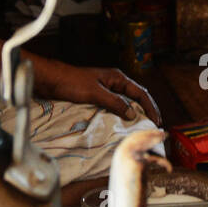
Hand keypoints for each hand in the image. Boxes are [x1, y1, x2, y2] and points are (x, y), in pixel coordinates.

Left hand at [45, 62, 161, 126]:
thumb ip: (114, 102)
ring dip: (133, 114)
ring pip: (125, 103)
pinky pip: (114, 106)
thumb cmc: (72, 82)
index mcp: (117, 78)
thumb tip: (132, 114)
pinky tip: (122, 124)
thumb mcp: (95, 93)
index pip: (141, 93)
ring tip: (140, 128)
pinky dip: (121, 115)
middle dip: (145, 111)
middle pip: (136, 98)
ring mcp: (106, 89)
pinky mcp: (97, 96)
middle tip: (152, 127)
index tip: (157, 122)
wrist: (51, 80)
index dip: (151, 107)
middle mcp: (114, 83)